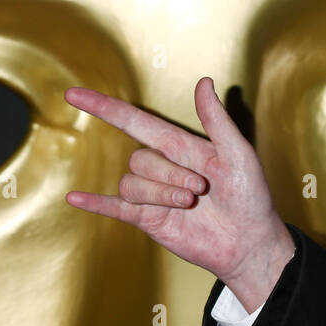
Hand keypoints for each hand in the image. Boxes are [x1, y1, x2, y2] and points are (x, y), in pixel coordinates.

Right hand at [64, 76, 294, 311]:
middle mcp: (163, 167)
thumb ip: (216, 119)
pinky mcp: (148, 220)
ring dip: (160, 194)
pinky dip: (95, 202)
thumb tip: (203, 81)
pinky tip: (75, 198)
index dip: (104, 107)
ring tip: (190, 204)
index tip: (75, 94)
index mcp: (181, 145)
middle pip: (140, 159)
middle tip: (201, 189)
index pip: (134, 121)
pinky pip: (115, 207)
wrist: (250, 243)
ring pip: (132, 184)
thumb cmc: (250, 196)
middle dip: (168, 173)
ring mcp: (153, 195)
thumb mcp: (238, 152)